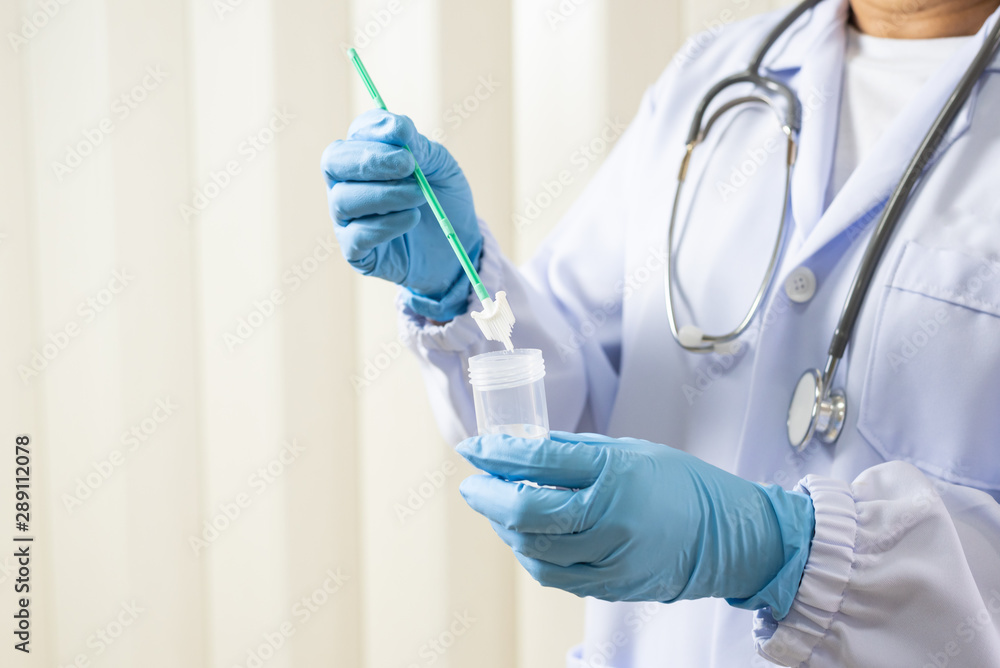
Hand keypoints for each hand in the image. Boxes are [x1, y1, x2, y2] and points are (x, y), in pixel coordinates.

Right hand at [321, 109, 482, 320]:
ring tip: (420, 196)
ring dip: (385, 195)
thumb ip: (419, 147)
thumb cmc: (444, 198)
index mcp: (365, 154)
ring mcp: (346, 218)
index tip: (403, 131)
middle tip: (408, 165)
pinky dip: (386, 225)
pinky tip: (412, 219)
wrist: (458, 243)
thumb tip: (399, 130)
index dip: (374, 129)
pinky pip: (356, 236)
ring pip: (343, 200)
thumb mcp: (441, 167)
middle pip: (333, 162)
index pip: (357, 133)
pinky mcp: (354, 251)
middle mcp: (346, 183)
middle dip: (370, 160)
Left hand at [457, 431, 814, 616]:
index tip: (473, 447)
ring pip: (531, 548)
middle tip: (472, 482)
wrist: (728, 537)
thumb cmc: (681, 484)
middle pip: (525, 511)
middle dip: (487, 495)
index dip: (497, 453)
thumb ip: (574, 452)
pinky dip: (528, 553)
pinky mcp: (609, 587)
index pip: (540, 460)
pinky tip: (523, 536)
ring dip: (502, 526)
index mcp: (617, 473)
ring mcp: (609, 559)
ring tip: (494, 507)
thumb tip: (522, 448)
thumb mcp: (629, 450)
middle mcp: (610, 518)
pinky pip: (551, 573)